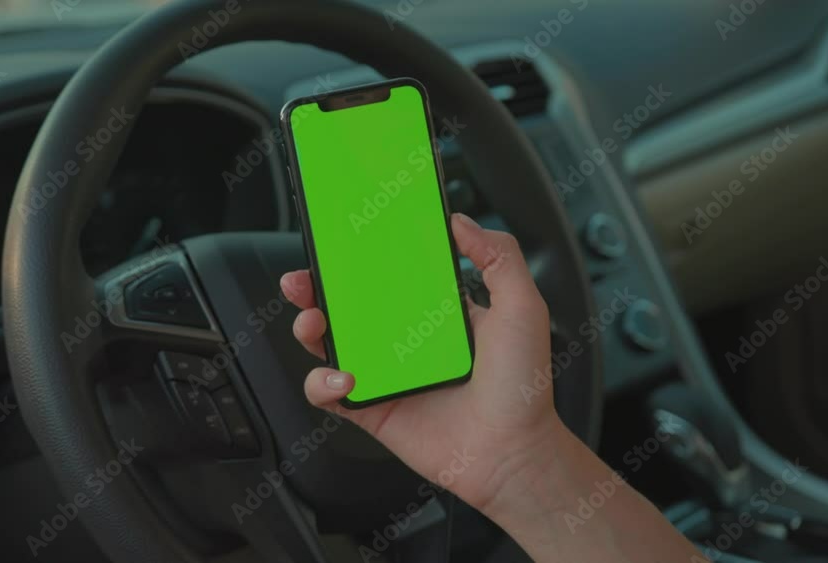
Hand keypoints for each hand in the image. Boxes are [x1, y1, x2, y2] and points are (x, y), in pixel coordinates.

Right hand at [279, 213, 562, 512]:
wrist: (512, 453)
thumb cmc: (522, 388)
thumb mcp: (522, 307)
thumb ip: (500, 257)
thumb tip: (461, 222)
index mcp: (433, 311)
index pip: (386, 274)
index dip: (359, 257)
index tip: (341, 241)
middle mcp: (402, 339)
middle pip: (345, 305)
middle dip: (315, 286)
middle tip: (304, 278)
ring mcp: (383, 373)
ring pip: (327, 343)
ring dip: (309, 327)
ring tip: (314, 323)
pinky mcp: (370, 408)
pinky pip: (328, 392)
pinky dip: (322, 382)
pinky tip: (344, 378)